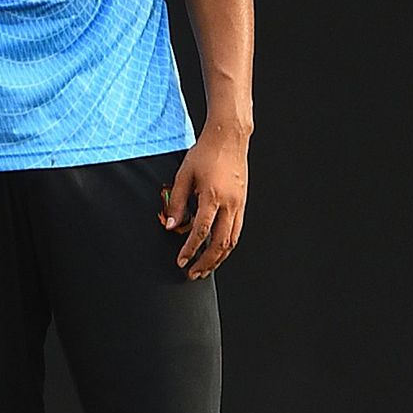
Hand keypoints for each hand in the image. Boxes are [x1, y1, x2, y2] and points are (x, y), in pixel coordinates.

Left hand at [160, 122, 250, 278]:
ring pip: (232, 240)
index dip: (190, 250)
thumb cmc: (205, 154)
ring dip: (218, 258)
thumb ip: (176, 202)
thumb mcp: (183, 175)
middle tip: (192, 273)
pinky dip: (227, 245)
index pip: (201, 232)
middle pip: (220, 243)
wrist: (229, 138)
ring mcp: (239, 204)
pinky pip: (236, 231)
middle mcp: (229, 204)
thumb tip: (170, 226)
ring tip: (205, 268)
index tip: (180, 260)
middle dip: (206, 262)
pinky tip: (217, 251)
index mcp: (212, 197)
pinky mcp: (242, 203)